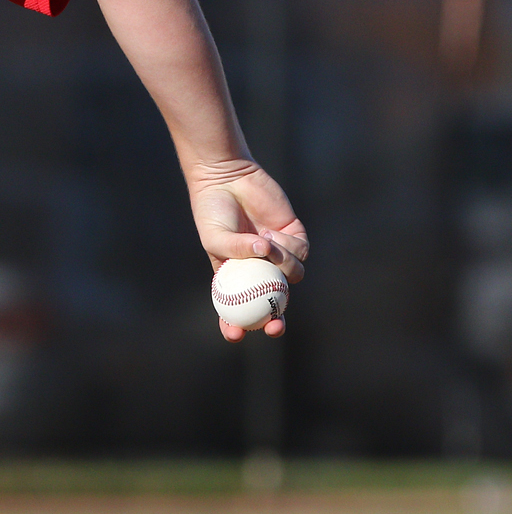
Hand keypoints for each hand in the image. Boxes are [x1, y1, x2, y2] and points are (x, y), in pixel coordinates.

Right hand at [189, 158, 307, 340]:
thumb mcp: (214, 237)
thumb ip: (235, 251)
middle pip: (274, 305)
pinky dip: (287, 245)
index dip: (237, 326)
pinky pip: (300, 253)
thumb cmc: (213, 211)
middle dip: (275, 320)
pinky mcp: (294, 238)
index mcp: (236, 277)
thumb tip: (263, 255)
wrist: (226, 178)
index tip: (235, 335)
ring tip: (265, 243)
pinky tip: (270, 231)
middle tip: (275, 325)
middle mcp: (260, 270)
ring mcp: (279, 255)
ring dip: (282, 266)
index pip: (238, 310)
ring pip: (293, 277)